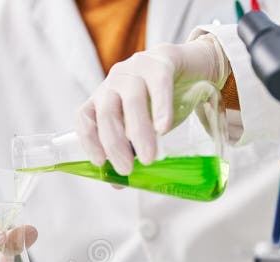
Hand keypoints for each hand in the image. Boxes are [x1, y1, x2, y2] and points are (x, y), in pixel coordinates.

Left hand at [75, 35, 228, 175]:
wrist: (194, 66)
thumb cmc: (163, 102)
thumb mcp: (145, 127)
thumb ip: (131, 150)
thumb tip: (120, 183)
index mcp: (105, 97)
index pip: (85, 117)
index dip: (88, 140)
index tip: (100, 163)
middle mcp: (115, 81)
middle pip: (107, 112)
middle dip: (114, 143)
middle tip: (127, 169)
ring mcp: (136, 67)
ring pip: (131, 99)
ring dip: (138, 131)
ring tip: (149, 157)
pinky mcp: (162, 60)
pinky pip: (158, 83)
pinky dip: (160, 106)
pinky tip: (163, 128)